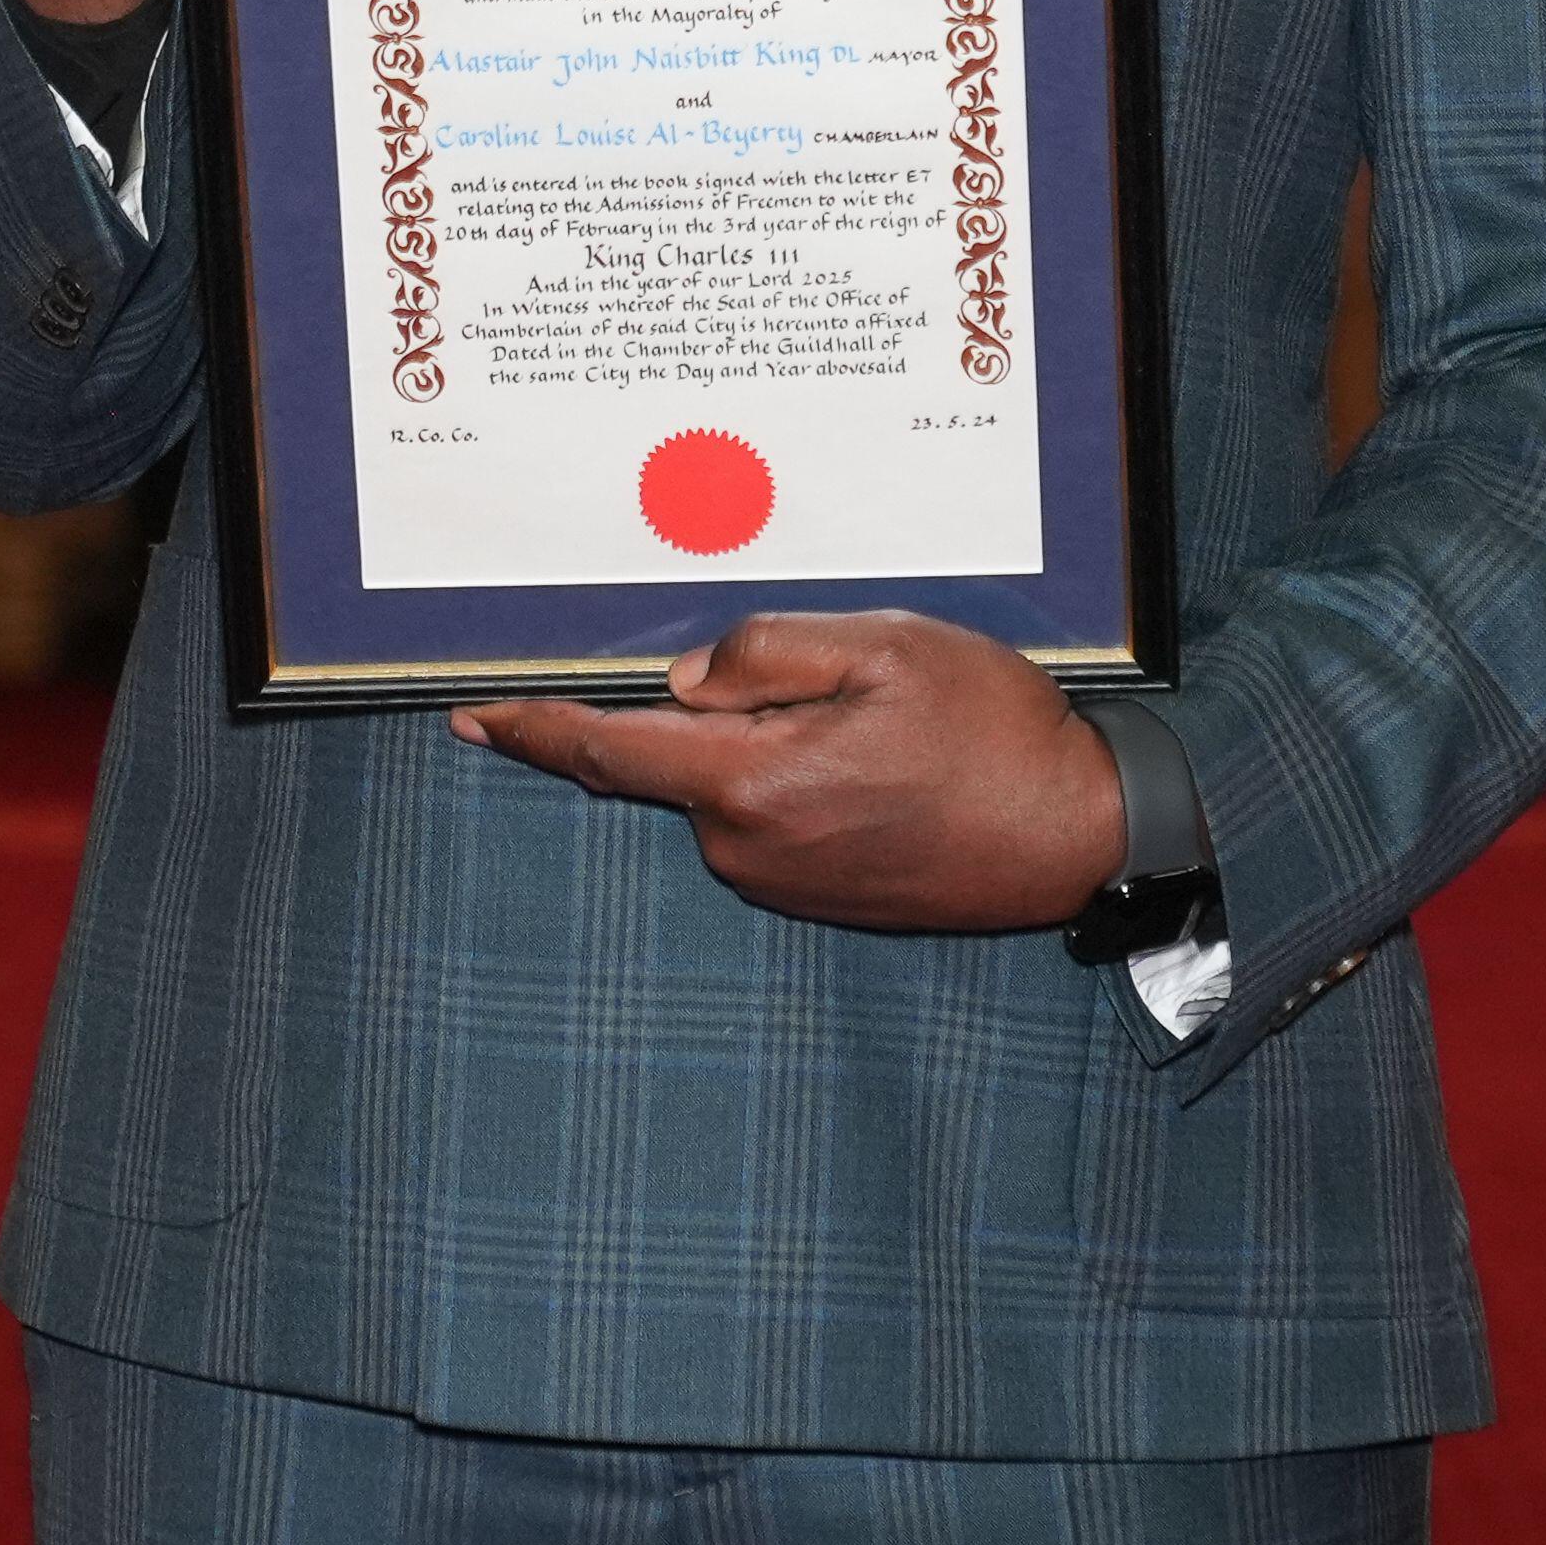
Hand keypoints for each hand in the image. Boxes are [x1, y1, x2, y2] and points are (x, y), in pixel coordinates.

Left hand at [452, 613, 1127, 933]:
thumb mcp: (885, 647)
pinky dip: (800, 776)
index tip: (470, 714)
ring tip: (886, 719)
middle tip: (832, 674)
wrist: (1075, 836)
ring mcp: (780, 882)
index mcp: (751, 782)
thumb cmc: (992, 732)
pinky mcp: (814, 897)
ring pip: (730, 782)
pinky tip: (884, 759)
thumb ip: (765, 652)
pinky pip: (770, 816)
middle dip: (724, 704)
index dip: (532, 726)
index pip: (607, 748)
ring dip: (772, 739)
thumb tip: (683, 680)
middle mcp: (747, 847)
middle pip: (680, 753)